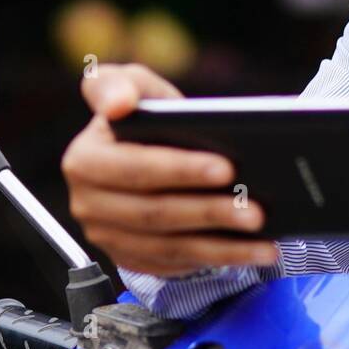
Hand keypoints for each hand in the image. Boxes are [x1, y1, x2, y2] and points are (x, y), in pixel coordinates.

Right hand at [61, 63, 277, 276]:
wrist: (149, 151)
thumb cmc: (144, 115)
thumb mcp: (131, 86)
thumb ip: (117, 83)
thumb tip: (118, 104)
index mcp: (86, 160)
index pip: (136, 168)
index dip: (181, 170)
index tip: (226, 167)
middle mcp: (88, 203)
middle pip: (157, 213)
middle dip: (211, 211)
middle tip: (256, 209)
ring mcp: (108, 236)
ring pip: (170, 245)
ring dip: (222, 245)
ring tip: (263, 234)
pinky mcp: (131, 258)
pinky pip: (178, 265)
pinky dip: (220, 259)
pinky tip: (255, 250)